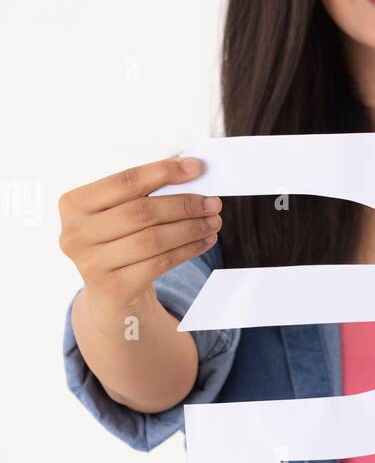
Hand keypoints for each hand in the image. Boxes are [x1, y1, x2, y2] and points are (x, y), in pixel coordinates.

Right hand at [58, 155, 221, 317]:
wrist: (108, 294)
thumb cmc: (118, 242)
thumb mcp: (119, 214)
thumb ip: (145, 193)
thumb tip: (190, 172)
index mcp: (73, 204)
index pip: (125, 181)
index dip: (163, 172)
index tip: (195, 168)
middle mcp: (76, 234)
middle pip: (141, 212)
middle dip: (184, 205)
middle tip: (213, 203)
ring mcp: (92, 264)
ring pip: (153, 239)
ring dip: (190, 228)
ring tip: (213, 221)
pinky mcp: (114, 287)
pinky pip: (160, 263)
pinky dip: (188, 250)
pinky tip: (204, 241)